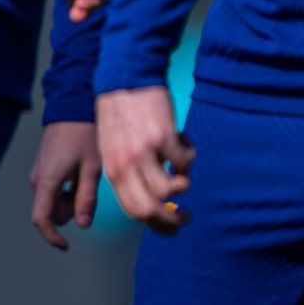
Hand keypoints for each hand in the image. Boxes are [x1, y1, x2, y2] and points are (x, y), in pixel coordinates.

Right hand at [28, 118, 100, 248]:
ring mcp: (38, 173)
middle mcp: (38, 180)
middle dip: (71, 210)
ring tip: (87, 176)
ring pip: (54, 201)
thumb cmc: (84, 136)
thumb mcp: (92, 169)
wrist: (71, 108)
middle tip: (90, 189)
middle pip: (52, 212)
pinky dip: (67, 189)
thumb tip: (83, 224)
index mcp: (48, 182)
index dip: (52, 237)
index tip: (66, 245)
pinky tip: (80, 171)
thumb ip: (86, 198)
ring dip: (70, 199)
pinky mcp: (42, 168)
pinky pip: (53, 189)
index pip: (42, 219)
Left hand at [96, 85, 192, 233]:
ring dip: (184, 183)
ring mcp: (144, 152)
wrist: (124, 79)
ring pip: (170, 189)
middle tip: (186, 216)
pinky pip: (185, 161)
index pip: (134, 212)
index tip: (172, 225)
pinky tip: (184, 141)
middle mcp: (126, 166)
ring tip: (183, 167)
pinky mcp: (164, 137)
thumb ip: (127, 173)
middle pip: (150, 210)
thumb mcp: (112, 149)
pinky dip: (190, 156)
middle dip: (172, 221)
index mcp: (113, 171)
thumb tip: (152, 198)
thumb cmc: (119, 116)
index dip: (156, 225)